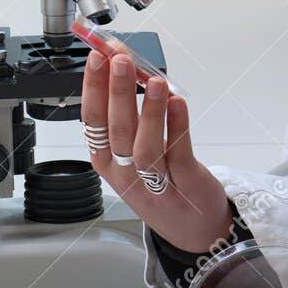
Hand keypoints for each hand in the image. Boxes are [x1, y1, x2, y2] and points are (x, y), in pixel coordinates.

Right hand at [81, 51, 232, 253]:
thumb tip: (124, 65)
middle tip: (120, 60)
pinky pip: (180, 155)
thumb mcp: (132, 156)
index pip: (94, 123)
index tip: (96, 58)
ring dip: (148, 112)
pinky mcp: (187, 185)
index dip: (93, 89)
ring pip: (145, 149)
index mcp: (109, 164)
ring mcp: (157, 185)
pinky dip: (178, 127)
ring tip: (153, 80)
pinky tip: (178, 103)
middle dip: (116, 93)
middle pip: (117, 133)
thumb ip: (129, 115)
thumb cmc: (161, 186)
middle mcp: (127, 175)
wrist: (194, 229)